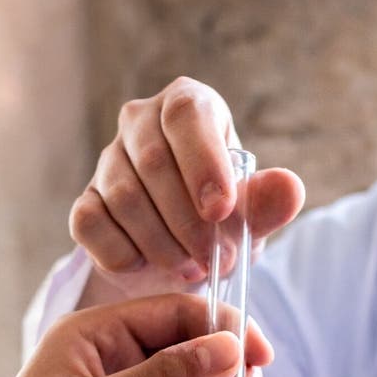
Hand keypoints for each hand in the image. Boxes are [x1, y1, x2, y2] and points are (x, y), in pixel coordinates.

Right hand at [68, 76, 304, 292]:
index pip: (187, 115)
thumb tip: (290, 187)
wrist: (182, 256)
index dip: (203, 164)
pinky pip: (91, 223)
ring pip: (123, 197)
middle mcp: (142, 122)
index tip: (221, 211)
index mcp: (189, 107)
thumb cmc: (221, 223)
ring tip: (189, 269)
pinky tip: (146, 266)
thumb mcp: (251, 219)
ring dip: (160, 244)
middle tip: (211, 261)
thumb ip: (267, 204)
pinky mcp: (86, 199)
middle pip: (153, 160)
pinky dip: (122, 254)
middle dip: (186, 221)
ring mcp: (108, 159)